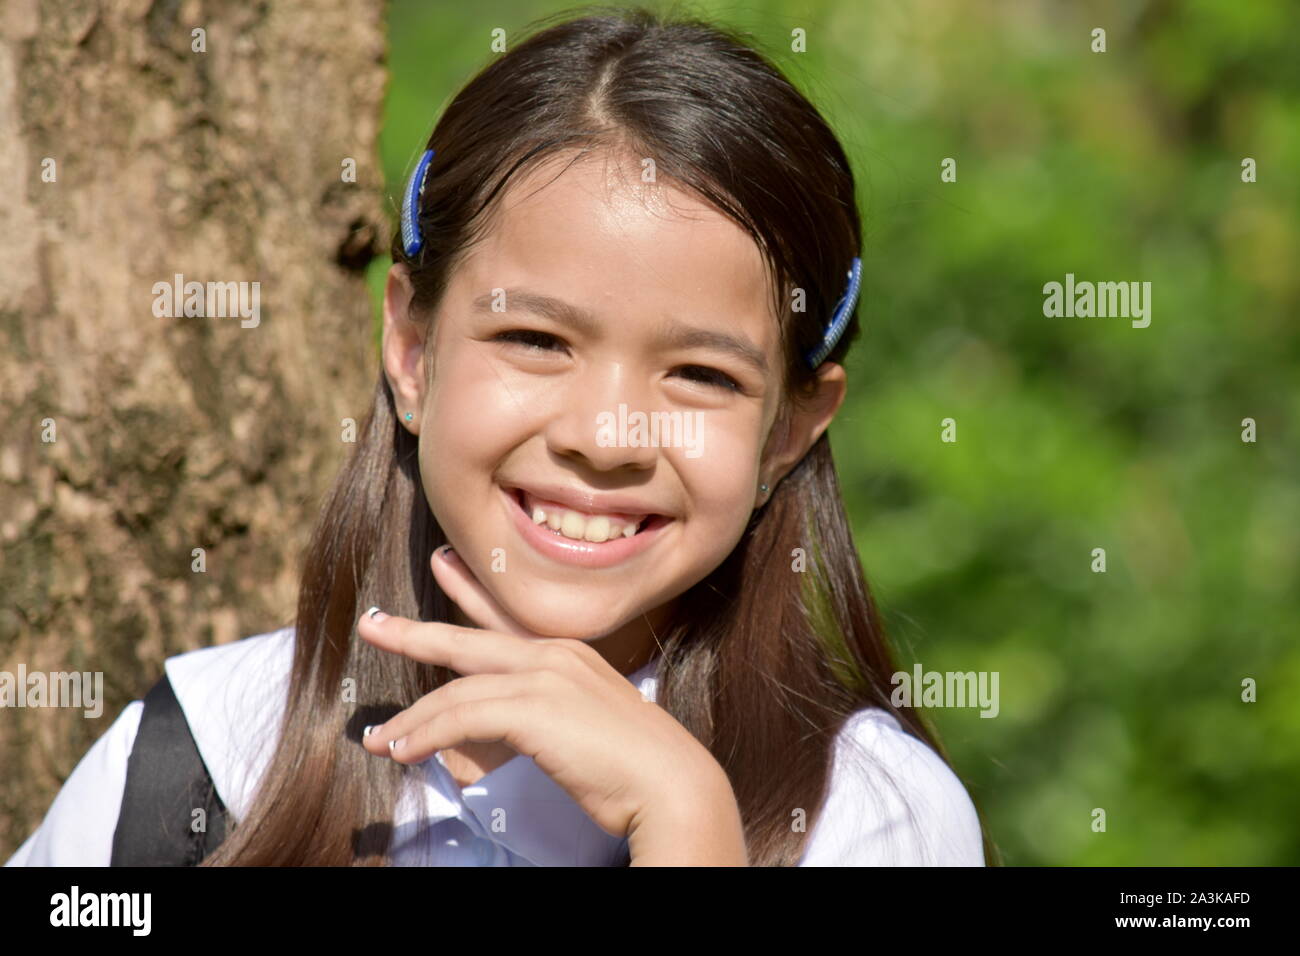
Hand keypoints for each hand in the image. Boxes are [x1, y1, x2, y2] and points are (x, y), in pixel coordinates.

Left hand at [357, 545, 747, 863]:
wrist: (670, 784)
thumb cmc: (632, 769)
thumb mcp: (581, 731)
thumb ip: (540, 723)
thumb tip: (485, 742)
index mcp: (569, 653)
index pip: (506, 617)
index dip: (468, 592)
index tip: (441, 565)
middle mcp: (554, 653)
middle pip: (468, 640)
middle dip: (414, 634)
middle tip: (373, 625)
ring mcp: (544, 676)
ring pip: (456, 691)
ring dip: (411, 720)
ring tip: (379, 740)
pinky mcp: (533, 707)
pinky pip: (459, 718)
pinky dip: (425, 735)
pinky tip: (403, 752)